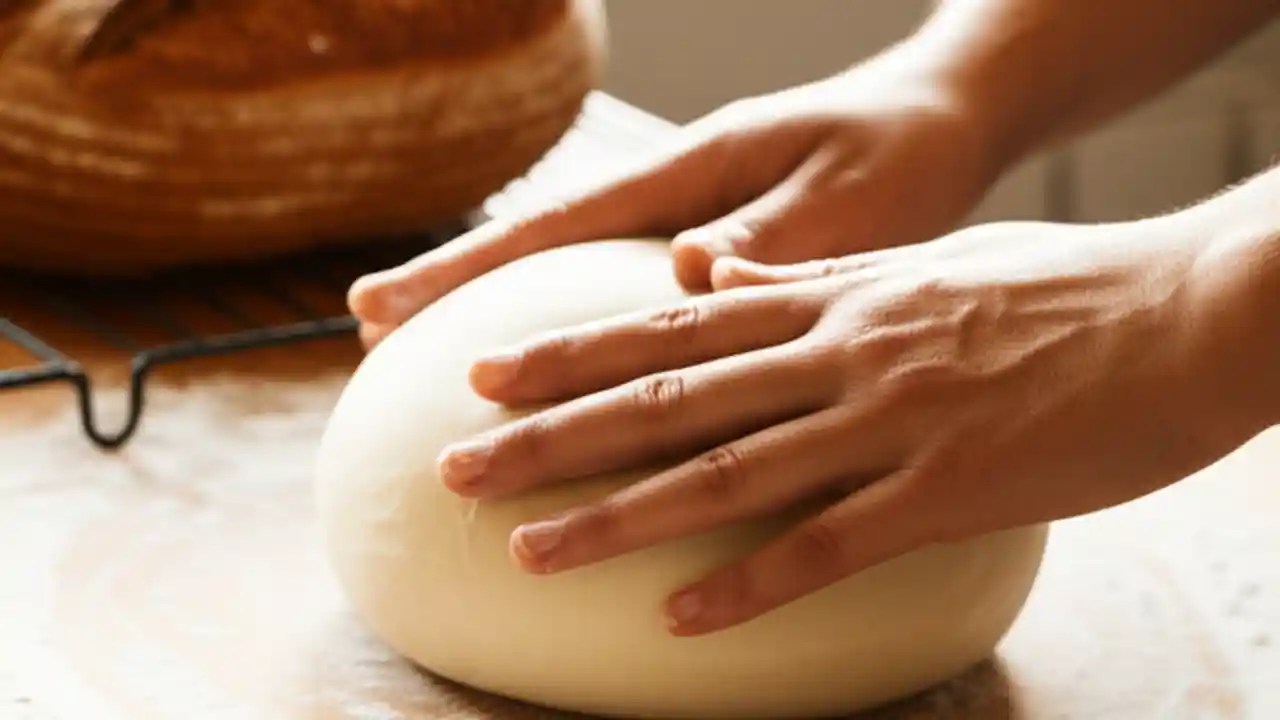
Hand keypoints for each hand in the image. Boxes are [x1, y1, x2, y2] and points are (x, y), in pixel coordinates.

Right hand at [349, 49, 1005, 347]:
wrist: (945, 120)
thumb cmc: (902, 152)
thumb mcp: (853, 196)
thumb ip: (773, 238)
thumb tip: (690, 274)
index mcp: (696, 173)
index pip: (562, 226)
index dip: (472, 268)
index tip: (387, 305)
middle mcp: (678, 199)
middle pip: (547, 250)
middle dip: (458, 287)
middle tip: (367, 331)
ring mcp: (691, 225)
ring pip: (582, 276)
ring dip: (515, 317)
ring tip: (444, 367)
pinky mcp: (719, 256)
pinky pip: (637, 300)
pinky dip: (590, 333)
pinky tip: (566, 380)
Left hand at [435, 216, 1255, 634]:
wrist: (1185, 311)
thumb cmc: (1056, 288)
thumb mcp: (921, 263)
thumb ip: (814, 279)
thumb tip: (724, 277)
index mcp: (830, 304)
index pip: (669, 326)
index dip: (570, 350)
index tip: (484, 371)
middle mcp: (838, 358)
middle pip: (666, 400)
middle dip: (552, 436)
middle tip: (458, 466)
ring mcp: (889, 425)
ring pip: (725, 474)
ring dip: (619, 517)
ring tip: (529, 550)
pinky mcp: (949, 490)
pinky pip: (831, 547)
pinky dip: (751, 584)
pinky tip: (681, 619)